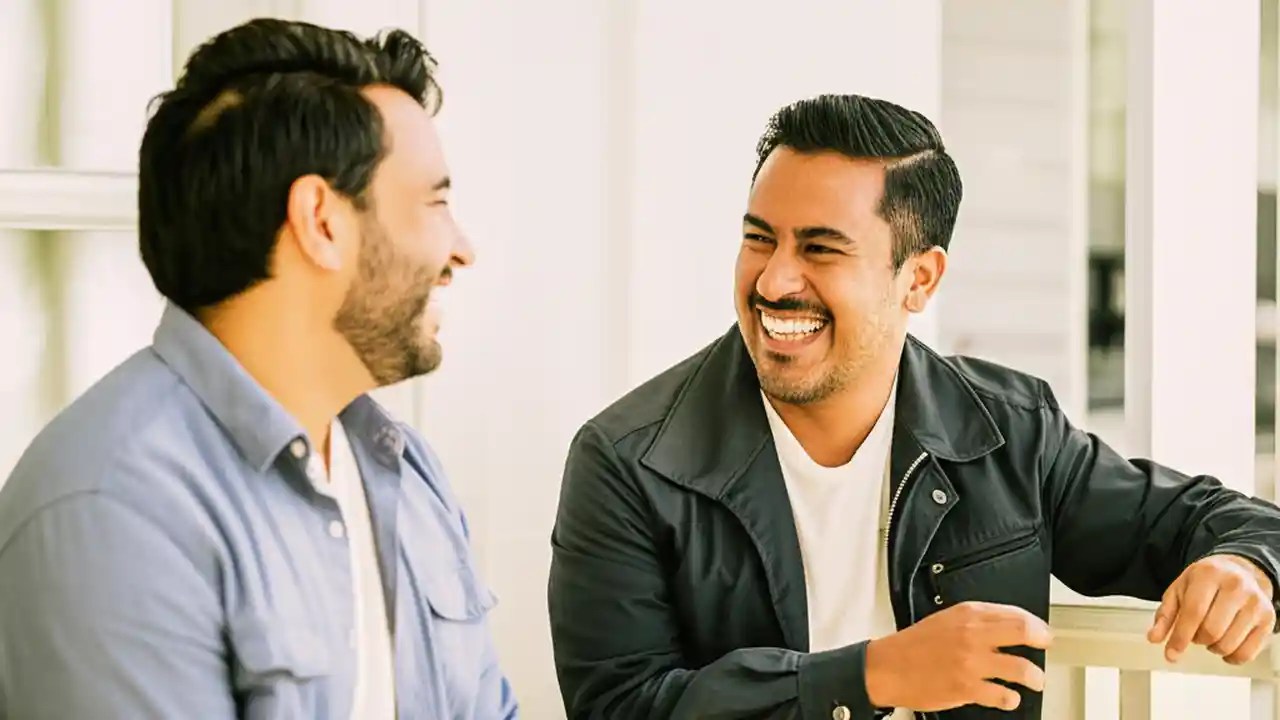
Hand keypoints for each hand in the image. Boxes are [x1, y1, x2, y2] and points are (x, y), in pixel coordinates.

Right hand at [864, 601, 1052, 712]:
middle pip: (1023, 632)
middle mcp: (972, 635)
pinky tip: (1009, 697)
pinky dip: (1011, 698)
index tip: (1042, 631)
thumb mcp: (946, 619)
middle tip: (1045, 647)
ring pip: (1021, 668)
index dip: (1035, 624)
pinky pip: (1002, 695)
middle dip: (1042, 640)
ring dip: (1034, 677)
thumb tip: (1008, 624)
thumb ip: (977, 620)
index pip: (1014, 613)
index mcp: (967, 615)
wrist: (888, 667)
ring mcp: (971, 663)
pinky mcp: (967, 689)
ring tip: (1035, 680)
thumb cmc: (914, 645)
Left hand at [1148, 554, 1275, 664]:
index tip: (1171, 653)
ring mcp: (1255, 603)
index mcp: (1209, 574)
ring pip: (1228, 644)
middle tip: (1194, 632)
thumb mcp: (1179, 590)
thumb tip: (1154, 638)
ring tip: (1210, 634)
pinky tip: (1225, 644)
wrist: (1240, 570)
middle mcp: (1236, 586)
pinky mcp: (1268, 619)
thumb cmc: (1206, 581)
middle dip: (1196, 639)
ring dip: (1212, 647)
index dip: (1180, 637)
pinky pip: (1247, 653)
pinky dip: (1231, 657)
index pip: (1194, 612)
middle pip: (1211, 631)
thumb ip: (1165, 615)